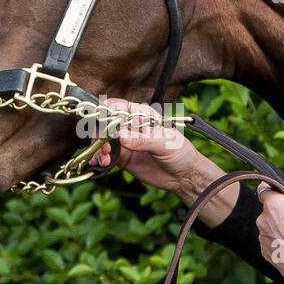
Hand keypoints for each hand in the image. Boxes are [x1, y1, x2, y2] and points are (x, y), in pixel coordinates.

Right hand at [90, 97, 205, 193]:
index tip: (101, 123)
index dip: (106, 112)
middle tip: (103, 146)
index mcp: (142, 115)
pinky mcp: (122, 157)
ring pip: (102, 140)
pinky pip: (105, 155)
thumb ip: (144, 140)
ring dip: (98, 147)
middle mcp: (130, 126)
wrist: (185, 177)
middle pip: (105, 123)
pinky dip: (100, 158)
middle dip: (99, 133)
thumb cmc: (181, 153)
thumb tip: (122, 137)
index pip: (118, 107)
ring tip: (105, 157)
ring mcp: (125, 142)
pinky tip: (104, 163)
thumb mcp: (166, 143)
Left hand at [255, 181, 283, 283]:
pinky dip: (281, 244)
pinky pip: (272, 243)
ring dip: (283, 229)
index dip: (276, 192)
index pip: (265, 189)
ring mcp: (262, 238)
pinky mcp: (266, 253)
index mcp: (274, 205)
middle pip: (271, 211)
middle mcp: (263, 220)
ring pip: (272, 228)